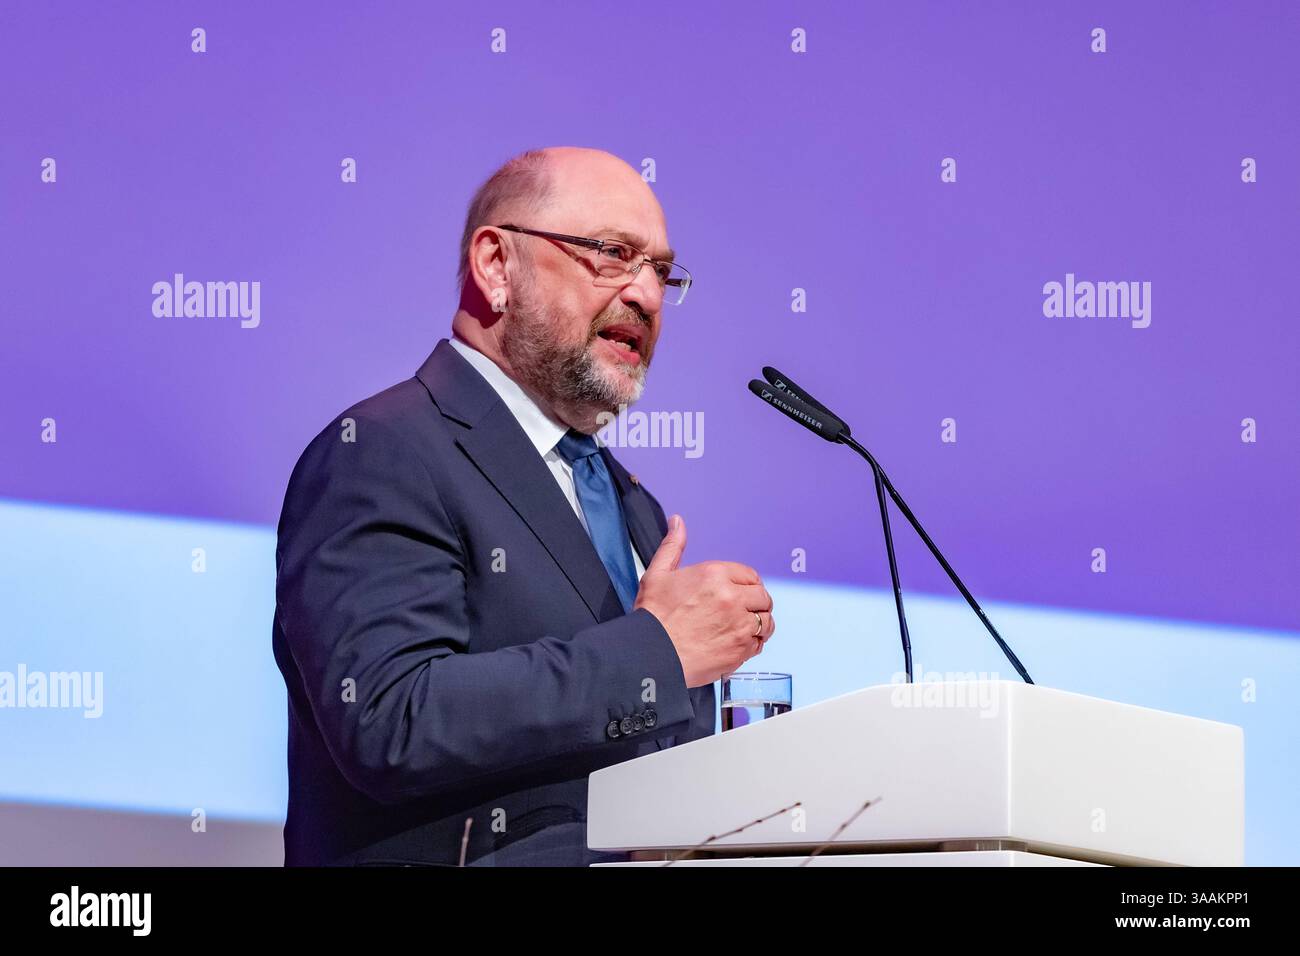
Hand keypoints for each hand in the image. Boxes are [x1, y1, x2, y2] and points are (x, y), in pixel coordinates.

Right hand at [634, 514, 774, 687]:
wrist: (650, 655)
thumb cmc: (652, 617)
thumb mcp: (657, 574)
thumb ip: (673, 546)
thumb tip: (678, 522)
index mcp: (715, 575)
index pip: (751, 576)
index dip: (747, 584)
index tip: (741, 593)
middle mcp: (732, 598)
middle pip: (763, 598)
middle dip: (756, 603)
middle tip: (743, 611)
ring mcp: (739, 625)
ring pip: (767, 622)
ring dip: (759, 624)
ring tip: (744, 628)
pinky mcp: (740, 650)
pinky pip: (759, 644)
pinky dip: (752, 645)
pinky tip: (737, 644)